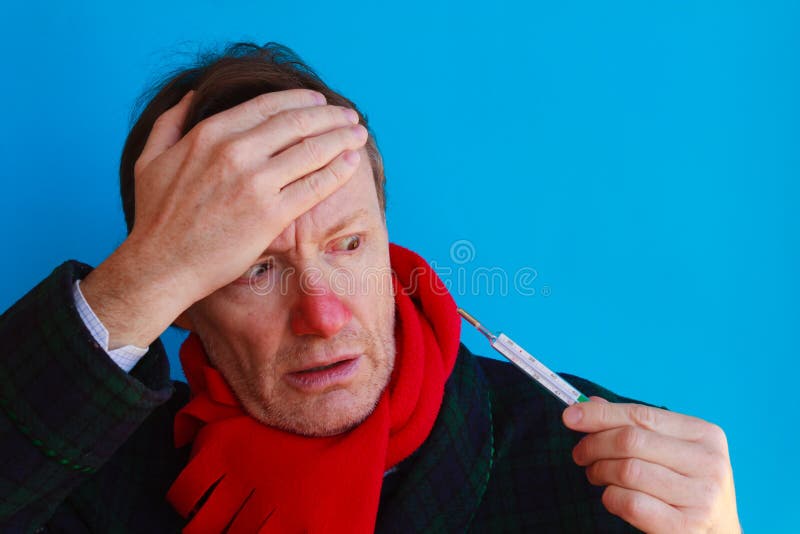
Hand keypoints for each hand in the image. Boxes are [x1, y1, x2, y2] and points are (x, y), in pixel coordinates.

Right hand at [82, 89, 366, 347]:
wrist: (161, 266)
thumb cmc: (155, 217)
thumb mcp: (150, 158)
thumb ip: (170, 122)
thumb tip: (191, 95)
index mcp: (210, 134)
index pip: (268, 107)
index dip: (300, 101)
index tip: (319, 101)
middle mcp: (236, 153)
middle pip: (297, 124)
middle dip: (330, 117)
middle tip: (350, 117)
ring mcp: (256, 184)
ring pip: (312, 151)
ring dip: (342, 139)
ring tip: (359, 135)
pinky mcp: (271, 215)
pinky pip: (315, 187)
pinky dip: (338, 171)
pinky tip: (353, 163)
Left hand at [562, 398, 739, 532]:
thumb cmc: (686, 486)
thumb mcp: (671, 451)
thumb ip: (635, 427)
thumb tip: (587, 404)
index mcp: (706, 435)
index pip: (641, 415)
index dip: (600, 415)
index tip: (569, 416)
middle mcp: (709, 463)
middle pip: (630, 441)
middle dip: (594, 445)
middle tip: (581, 454)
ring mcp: (701, 497)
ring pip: (627, 471)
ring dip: (599, 471)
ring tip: (595, 475)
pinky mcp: (686, 527)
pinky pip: (630, 503)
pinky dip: (610, 497)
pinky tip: (611, 497)